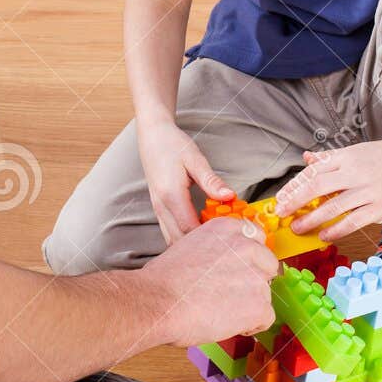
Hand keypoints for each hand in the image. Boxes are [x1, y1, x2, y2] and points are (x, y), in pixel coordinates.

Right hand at [137, 117, 235, 243]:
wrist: (152, 136)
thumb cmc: (172, 145)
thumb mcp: (195, 159)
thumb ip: (211, 181)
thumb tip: (229, 196)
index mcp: (171, 195)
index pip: (190, 229)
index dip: (209, 237)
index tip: (229, 236)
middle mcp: (161, 207)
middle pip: (180, 240)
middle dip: (202, 245)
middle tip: (225, 241)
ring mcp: (158, 209)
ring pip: (172, 239)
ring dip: (192, 243)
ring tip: (215, 237)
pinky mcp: (159, 209)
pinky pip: (170, 232)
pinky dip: (185, 236)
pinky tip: (202, 230)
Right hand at [141, 217, 278, 347]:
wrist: (157, 302)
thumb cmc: (164, 280)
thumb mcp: (191, 246)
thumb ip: (217, 251)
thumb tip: (226, 265)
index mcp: (228, 228)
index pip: (256, 241)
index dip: (247, 261)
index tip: (236, 273)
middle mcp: (247, 246)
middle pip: (267, 267)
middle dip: (252, 282)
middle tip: (227, 295)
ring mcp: (255, 275)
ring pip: (265, 294)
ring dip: (248, 305)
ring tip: (219, 310)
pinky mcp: (258, 304)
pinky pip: (266, 318)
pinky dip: (251, 325)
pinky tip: (227, 323)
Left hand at [274, 139, 381, 240]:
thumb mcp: (355, 151)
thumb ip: (330, 157)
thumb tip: (306, 159)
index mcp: (346, 157)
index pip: (313, 172)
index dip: (294, 186)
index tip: (280, 199)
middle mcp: (354, 173)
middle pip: (317, 187)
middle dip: (295, 202)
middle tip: (281, 214)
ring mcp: (367, 191)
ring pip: (333, 207)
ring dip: (312, 220)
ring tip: (298, 228)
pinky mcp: (379, 207)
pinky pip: (353, 221)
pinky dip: (336, 230)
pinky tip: (324, 236)